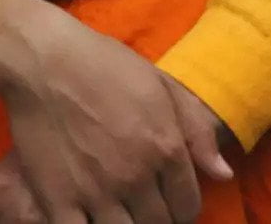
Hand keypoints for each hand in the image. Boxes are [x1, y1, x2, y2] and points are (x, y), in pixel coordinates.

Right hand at [0, 0, 232, 223]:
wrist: (46, 62)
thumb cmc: (107, 65)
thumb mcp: (162, 86)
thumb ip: (198, 131)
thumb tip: (224, 174)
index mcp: (166, 147)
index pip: (187, 205)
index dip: (183, 207)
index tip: (171, 201)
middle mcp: (137, 175)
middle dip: (158, 219)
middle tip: (146, 207)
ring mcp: (97, 191)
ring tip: (121, 212)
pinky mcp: (59, 200)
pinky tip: (90, 218)